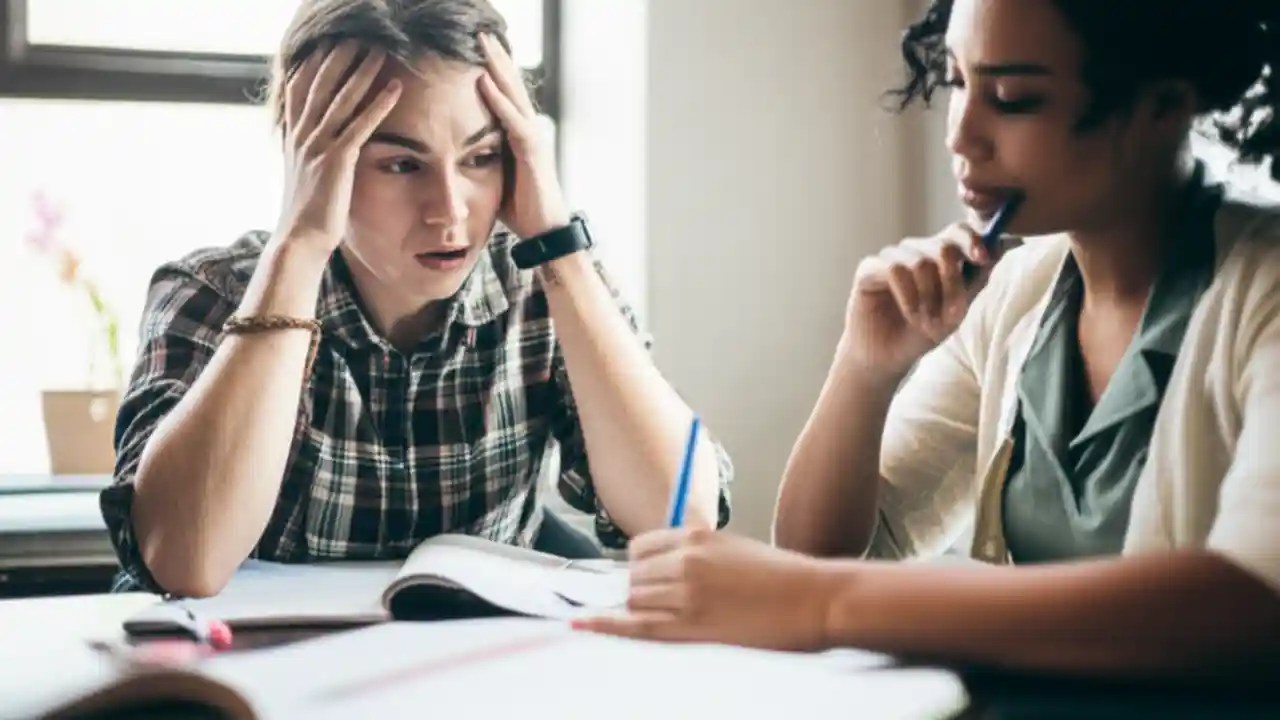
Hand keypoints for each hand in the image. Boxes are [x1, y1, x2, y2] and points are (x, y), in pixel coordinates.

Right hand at [274, 41, 401, 257]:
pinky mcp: (336, 162)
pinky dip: (378, 104)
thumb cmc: (307, 216)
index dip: (313, 65)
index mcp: (294, 139)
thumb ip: (310, 158)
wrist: (299, 240)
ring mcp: (318, 148)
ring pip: (341, 99)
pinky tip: (395, 88)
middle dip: (338, 58)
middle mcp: (302, 137)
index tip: (325, 45)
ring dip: (361, 72)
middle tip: (356, 37)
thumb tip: (315, 152)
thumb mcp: (305, 178)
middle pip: (320, 85)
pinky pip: (360, 126)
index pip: (301, 91)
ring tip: (379, 50)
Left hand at [476, 33, 570, 238]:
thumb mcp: (497, 176)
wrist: (545, 233)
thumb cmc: (522, 208)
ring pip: (514, 95)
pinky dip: (499, 101)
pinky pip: (513, 121)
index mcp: (520, 135)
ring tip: (484, 44)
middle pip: (511, 86)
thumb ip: (485, 158)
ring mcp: (533, 140)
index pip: (506, 95)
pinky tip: (485, 81)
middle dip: (496, 59)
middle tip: (481, 33)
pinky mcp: (531, 153)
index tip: (478, 49)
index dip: (494, 71)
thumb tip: (462, 153)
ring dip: (498, 68)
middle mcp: (529, 131)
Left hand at [572, 529, 836, 650]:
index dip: (642, 568)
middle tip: (673, 606)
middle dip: (644, 592)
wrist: (818, 598)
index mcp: (696, 536)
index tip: (651, 580)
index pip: (640, 549)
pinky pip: (637, 626)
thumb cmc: (783, 577)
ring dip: (644, 611)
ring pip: (636, 601)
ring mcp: (687, 594)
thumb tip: (664, 566)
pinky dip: (607, 626)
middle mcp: (685, 561)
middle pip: (634, 577)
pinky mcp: (693, 627)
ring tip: (679, 620)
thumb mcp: (734, 548)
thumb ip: (698, 553)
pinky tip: (582, 624)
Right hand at [843, 225, 996, 377]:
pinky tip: (909, 313)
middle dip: (952, 284)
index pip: (958, 232)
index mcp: (938, 256)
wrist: (888, 358)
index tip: (983, 258)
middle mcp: (915, 251)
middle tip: (949, 315)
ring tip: (924, 321)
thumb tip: (1009, 243)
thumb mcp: (958, 309)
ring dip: (928, 297)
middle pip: (943, 246)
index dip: (973, 239)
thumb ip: (979, 277)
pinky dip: (908, 297)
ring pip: (920, 261)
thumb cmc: (921, 333)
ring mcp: (891, 257)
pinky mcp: (869, 268)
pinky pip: (895, 270)